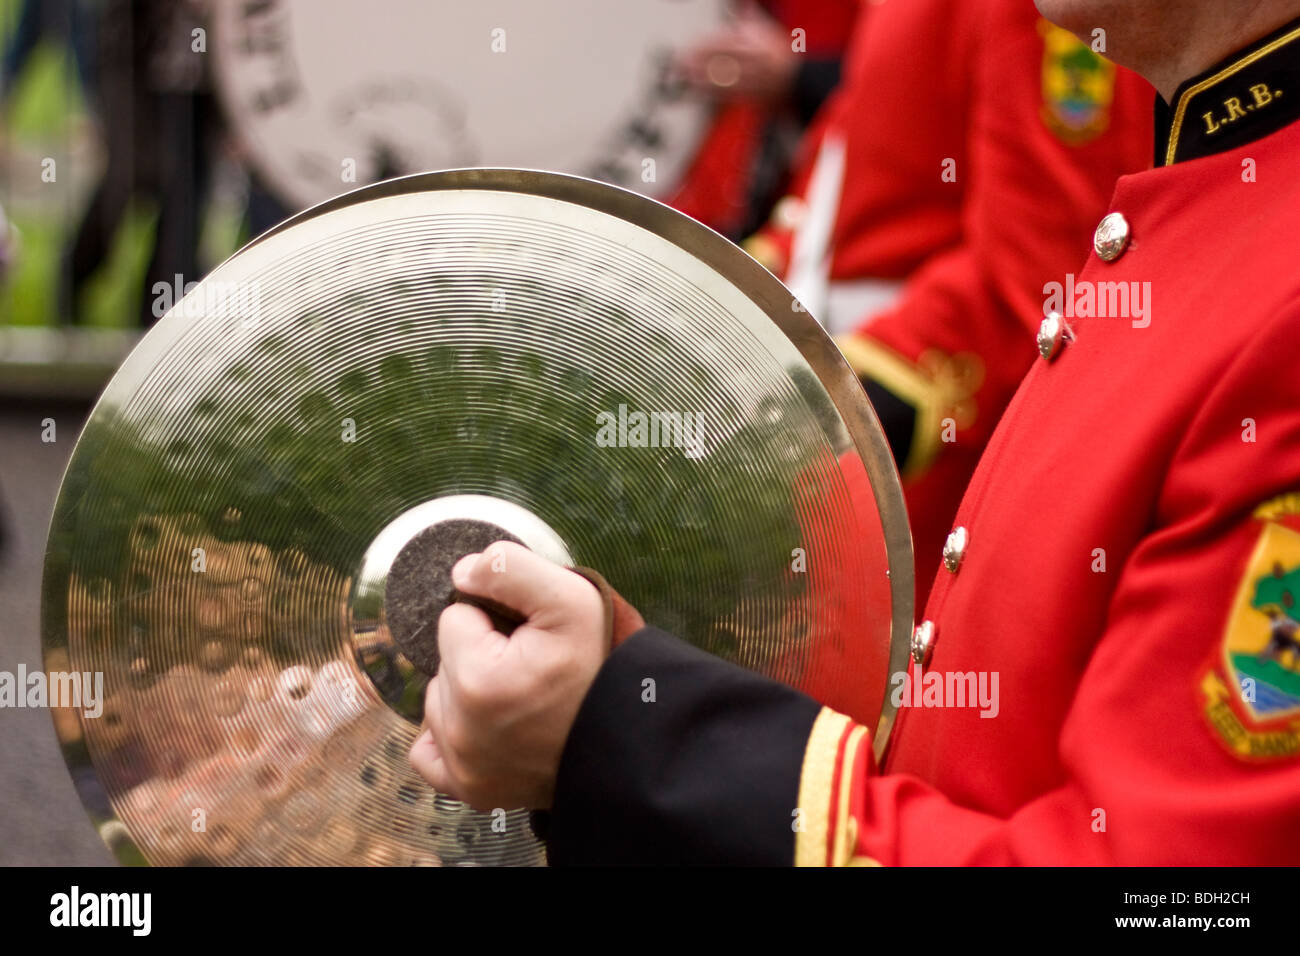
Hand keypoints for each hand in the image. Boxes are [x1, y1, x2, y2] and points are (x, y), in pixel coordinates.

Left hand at [408, 542, 608, 810]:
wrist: (629, 737)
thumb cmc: (601, 668)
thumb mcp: (572, 599)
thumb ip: (511, 569)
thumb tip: (463, 572)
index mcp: (478, 679)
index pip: (455, 619)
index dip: (493, 622)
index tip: (529, 642)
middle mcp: (462, 730)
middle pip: (445, 660)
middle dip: (480, 656)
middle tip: (530, 670)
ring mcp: (463, 766)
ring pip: (439, 700)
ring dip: (468, 693)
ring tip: (520, 698)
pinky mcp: (469, 789)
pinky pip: (429, 752)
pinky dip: (451, 736)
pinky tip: (489, 727)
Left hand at [678, 8, 798, 101]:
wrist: (797, 79)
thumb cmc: (778, 53)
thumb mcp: (765, 29)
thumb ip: (749, 17)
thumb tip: (745, 3)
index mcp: (752, 43)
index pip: (723, 43)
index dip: (703, 47)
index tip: (689, 48)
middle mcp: (750, 62)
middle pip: (719, 61)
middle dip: (697, 63)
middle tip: (679, 64)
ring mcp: (749, 80)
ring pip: (721, 80)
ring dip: (700, 80)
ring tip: (684, 78)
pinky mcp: (748, 95)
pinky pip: (725, 95)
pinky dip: (709, 94)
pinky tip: (696, 92)